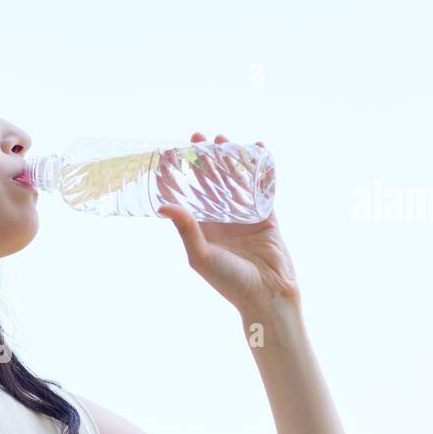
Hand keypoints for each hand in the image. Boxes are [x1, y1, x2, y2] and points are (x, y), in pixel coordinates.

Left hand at [156, 132, 299, 311]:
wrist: (269, 295)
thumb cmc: (231, 282)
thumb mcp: (202, 256)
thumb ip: (186, 230)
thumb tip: (163, 206)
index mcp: (202, 230)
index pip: (186, 197)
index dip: (177, 177)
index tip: (168, 156)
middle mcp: (221, 220)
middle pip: (210, 183)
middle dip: (204, 160)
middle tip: (197, 138)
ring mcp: (243, 216)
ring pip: (234, 180)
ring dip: (229, 158)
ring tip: (222, 139)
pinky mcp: (265, 215)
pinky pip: (261, 186)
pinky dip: (260, 167)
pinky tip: (256, 148)